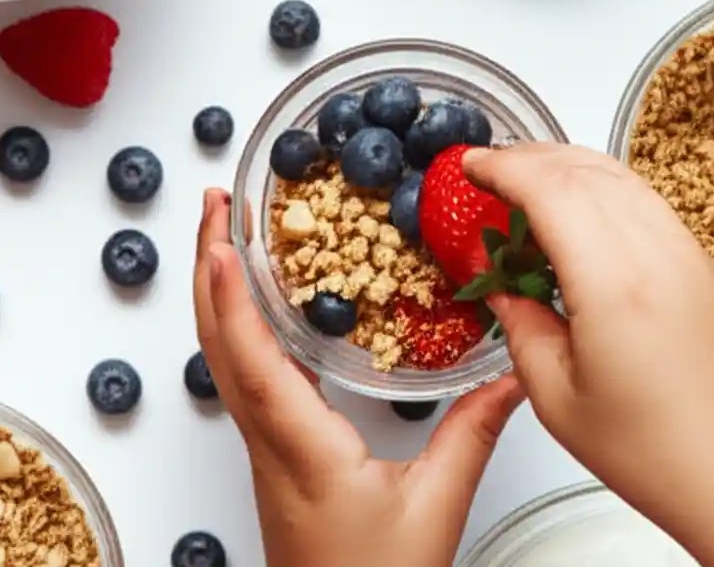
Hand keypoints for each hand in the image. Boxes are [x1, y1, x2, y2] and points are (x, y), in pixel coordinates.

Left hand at [193, 189, 524, 566]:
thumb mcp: (437, 505)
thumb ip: (473, 433)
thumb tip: (507, 375)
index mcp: (300, 448)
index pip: (251, 358)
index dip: (230, 294)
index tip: (224, 237)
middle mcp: (269, 443)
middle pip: (217, 344)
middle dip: (206, 268)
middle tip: (214, 208)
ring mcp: (265, 449)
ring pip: (223, 359)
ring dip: (217, 293)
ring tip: (228, 241)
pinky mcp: (276, 456)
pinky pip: (244, 378)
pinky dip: (239, 327)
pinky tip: (260, 312)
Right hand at [465, 144, 713, 566]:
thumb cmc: (653, 453)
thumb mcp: (557, 397)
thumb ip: (522, 326)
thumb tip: (504, 287)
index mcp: (613, 284)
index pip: (552, 190)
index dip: (505, 169)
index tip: (471, 167)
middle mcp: (658, 254)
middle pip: (587, 171)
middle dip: (533, 159)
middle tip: (492, 171)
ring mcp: (690, 255)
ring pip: (624, 179)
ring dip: (572, 168)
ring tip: (533, 185)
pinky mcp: (707, 267)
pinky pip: (650, 204)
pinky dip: (608, 192)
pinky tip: (585, 218)